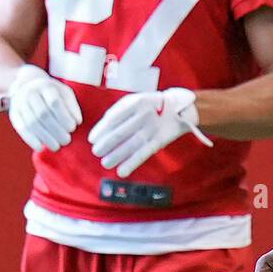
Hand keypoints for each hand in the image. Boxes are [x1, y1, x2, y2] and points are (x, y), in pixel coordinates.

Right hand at [0, 64, 82, 152]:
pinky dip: (31, 139)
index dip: (64, 117)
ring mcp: (19, 103)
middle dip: (56, 130)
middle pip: (43, 114)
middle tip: (66, 141)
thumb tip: (77, 121)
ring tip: (56, 147)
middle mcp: (30, 92)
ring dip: (45, 137)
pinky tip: (40, 148)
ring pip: (32, 123)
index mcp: (46, 86)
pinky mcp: (14, 113)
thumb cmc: (53, 93)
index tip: (73, 128)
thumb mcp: (65, 93)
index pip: (54, 102)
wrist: (28, 84)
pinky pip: (21, 128)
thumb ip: (72, 106)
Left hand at [88, 87, 212, 177]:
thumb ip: (119, 111)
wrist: (180, 107)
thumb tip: (102, 127)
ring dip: (117, 156)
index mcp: (136, 102)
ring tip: (106, 163)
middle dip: (106, 144)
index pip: (113, 118)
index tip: (92, 139)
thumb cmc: (152, 105)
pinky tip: (122, 172)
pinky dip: (132, 163)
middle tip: (96, 152)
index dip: (101, 130)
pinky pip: (145, 153)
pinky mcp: (160, 139)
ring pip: (131, 144)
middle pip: (121, 132)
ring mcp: (153, 127)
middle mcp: (145, 114)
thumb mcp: (136, 100)